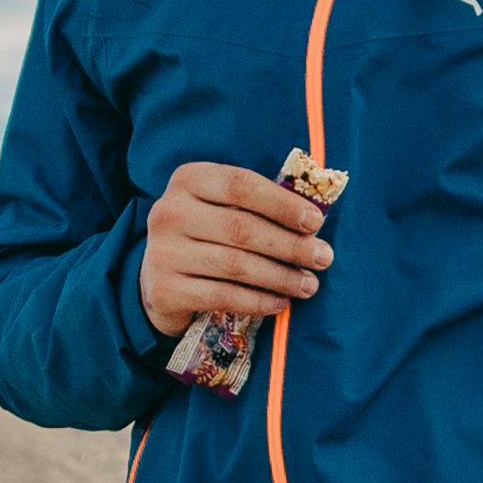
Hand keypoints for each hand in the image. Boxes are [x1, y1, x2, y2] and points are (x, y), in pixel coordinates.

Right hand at [139, 160, 332, 341]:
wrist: (159, 279)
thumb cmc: (206, 235)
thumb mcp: (223, 208)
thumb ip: (259, 207)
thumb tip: (314, 224)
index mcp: (189, 180)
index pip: (241, 185)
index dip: (282, 204)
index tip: (315, 222)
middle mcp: (170, 211)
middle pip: (241, 228)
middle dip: (290, 245)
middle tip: (323, 258)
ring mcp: (163, 251)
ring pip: (235, 264)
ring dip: (280, 277)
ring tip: (309, 285)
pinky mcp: (164, 290)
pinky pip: (222, 296)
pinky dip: (258, 301)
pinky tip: (280, 303)